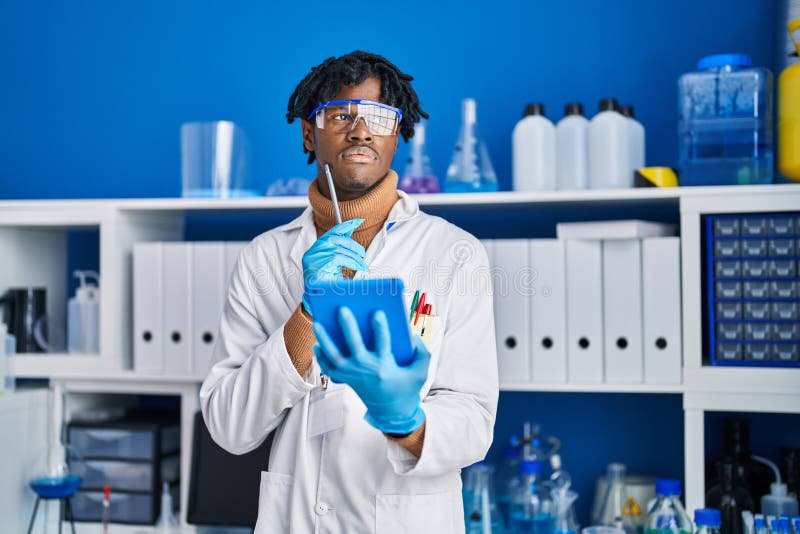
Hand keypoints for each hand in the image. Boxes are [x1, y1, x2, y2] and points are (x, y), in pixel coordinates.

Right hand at [302, 218, 367, 314]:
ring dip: (356, 257)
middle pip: (338, 239)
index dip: (346, 225)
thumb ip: (341, 252)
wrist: (317, 303)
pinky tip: (359, 268)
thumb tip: (353, 241)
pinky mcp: (317, 265)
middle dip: (354, 246)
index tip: (358, 221)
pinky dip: (353, 262)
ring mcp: (314, 258)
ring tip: (363, 265)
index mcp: (316, 249)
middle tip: (363, 255)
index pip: (332, 232)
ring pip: (340, 249)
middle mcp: (313, 251)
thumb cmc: (327, 285)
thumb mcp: (335, 266)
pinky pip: (339, 258)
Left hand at [312, 306, 429, 434]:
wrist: (392, 412)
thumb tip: (413, 334)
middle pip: (354, 345)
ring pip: (334, 355)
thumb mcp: (421, 372)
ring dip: (325, 339)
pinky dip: (321, 357)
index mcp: (385, 366)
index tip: (377, 312)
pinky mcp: (346, 380)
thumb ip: (422, 352)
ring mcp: (353, 375)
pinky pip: (329, 368)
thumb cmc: (406, 388)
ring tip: (317, 323)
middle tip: (342, 309)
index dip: (380, 327)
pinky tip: (317, 344)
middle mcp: (366, 369)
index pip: (383, 343)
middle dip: (348, 326)